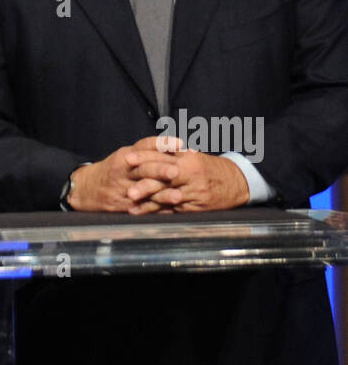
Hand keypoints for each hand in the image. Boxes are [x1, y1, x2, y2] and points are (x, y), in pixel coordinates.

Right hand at [68, 136, 184, 214]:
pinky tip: (170, 211)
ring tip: (178, 196)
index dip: (162, 144)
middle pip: (144, 168)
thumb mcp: (124, 157)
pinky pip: (142, 208)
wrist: (86, 189)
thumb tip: (173, 149)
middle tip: (177, 171)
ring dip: (162, 194)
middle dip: (161, 170)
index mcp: (125, 156)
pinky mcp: (123, 205)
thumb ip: (146, 153)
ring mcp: (123, 189)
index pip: (145, 146)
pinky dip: (156, 210)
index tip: (179, 144)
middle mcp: (124, 171)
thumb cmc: (111, 172)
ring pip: (144, 190)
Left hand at [126, 148, 249, 211]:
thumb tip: (150, 148)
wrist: (237, 182)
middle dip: (144, 186)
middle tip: (127, 190)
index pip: (162, 157)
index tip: (127, 158)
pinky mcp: (196, 208)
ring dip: (148, 204)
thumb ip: (173, 153)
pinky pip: (175, 211)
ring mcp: (194, 194)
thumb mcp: (193, 156)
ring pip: (167, 198)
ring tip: (131, 207)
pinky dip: (159, 213)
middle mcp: (191, 176)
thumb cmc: (211, 168)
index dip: (144, 158)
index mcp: (188, 160)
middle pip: (164, 180)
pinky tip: (147, 216)